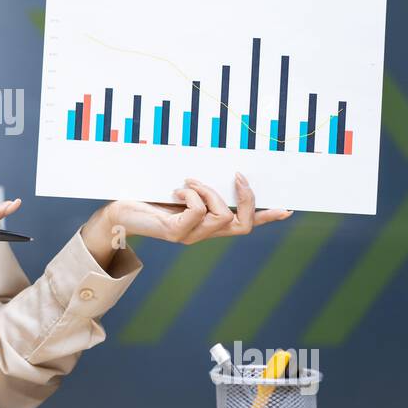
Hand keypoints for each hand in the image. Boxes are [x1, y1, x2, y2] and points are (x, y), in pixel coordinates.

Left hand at [80, 173, 291, 267]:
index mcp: (208, 224)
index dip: (265, 218)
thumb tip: (225, 171)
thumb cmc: (149, 198)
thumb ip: (202, 188)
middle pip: (242, 226)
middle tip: (238, 176)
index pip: (244, 224)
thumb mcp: (182, 191)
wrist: (120, 212)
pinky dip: (191, 194)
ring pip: (220, 215)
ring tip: (188, 182)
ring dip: (207, 191)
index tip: (287, 208)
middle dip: (246, 200)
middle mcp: (203, 234)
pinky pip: (198, 211)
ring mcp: (191, 237)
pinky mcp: (177, 233)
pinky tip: (176, 191)